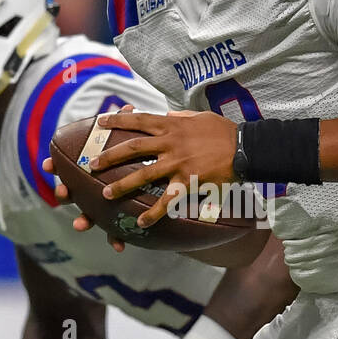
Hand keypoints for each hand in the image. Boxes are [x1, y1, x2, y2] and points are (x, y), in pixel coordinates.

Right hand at [39, 103, 141, 251]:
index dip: (57, 166)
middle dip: (65, 193)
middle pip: (74, 191)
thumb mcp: (135, 139)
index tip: (47, 165)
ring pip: (89, 215)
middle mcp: (93, 188)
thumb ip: (129, 125)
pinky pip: (115, 231)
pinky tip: (118, 245)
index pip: (70, 166)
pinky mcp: (119, 220)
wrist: (158, 179)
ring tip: (79, 224)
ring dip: (83, 220)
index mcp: (93, 169)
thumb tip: (129, 108)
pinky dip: (115, 238)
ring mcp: (104, 206)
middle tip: (63, 192)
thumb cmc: (140, 157)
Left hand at [87, 109, 237, 229]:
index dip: (118, 120)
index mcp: (171, 126)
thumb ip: (180, 118)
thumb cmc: (224, 132)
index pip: (139, 120)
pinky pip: (167, 199)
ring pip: (143, 174)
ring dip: (123, 184)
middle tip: (93, 164)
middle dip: (110, 156)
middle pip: (132, 148)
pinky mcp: (188, 181)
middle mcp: (170, 143)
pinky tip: (141, 222)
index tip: (100, 121)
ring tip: (106, 194)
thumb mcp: (199, 118)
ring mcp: (177, 163)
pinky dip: (153, 212)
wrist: (244, 148)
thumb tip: (168, 116)